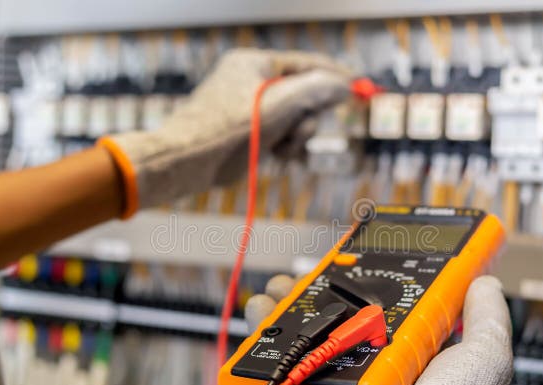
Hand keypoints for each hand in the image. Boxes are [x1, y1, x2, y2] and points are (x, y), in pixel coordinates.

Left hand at [98, 49, 350, 216]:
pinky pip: (277, 131)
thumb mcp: (278, 107)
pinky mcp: (243, 130)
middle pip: (301, 92)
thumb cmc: (225, 133)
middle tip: (300, 132)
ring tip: (284, 149)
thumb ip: (316, 90)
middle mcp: (248, 80)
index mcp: (252, 63)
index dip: (334, 76)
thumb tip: (343, 85)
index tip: (359, 88)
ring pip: (291, 116)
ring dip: (296, 134)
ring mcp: (245, 105)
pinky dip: (283, 144)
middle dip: (307, 116)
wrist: (183, 163)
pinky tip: (278, 156)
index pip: (305, 63)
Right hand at [244, 275, 512, 384]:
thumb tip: (486, 283)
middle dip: (317, 284)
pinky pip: (283, 356)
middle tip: (311, 268)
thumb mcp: (483, 359)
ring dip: (286, 302)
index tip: (357, 256)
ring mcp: (340, 373)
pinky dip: (265, 333)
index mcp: (407, 348)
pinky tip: (263, 311)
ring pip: (304, 329)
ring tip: (280, 286)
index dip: (369, 276)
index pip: (384, 302)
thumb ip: (487, 319)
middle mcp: (371, 359)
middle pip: (337, 311)